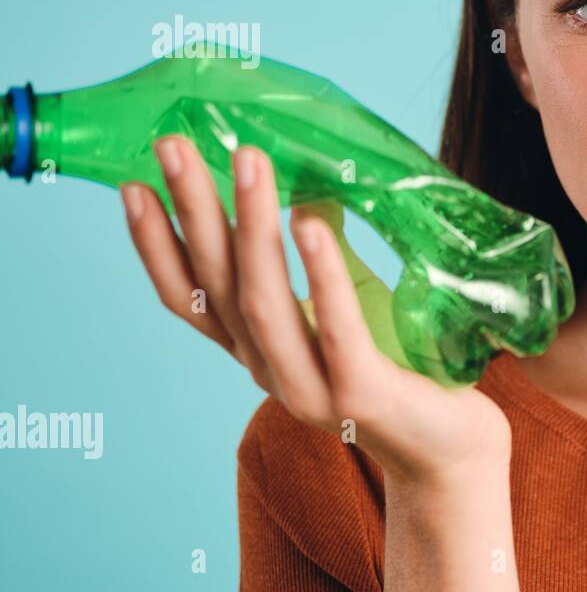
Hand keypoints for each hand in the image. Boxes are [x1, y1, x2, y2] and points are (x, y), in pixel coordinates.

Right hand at [120, 134, 511, 486]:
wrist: (448, 446)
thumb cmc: (395, 364)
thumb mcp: (345, 301)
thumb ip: (316, 255)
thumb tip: (304, 178)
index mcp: (257, 349)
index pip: (191, 296)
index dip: (156, 244)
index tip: (133, 183)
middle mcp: (269, 371)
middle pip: (218, 284)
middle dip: (194, 211)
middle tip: (176, 145)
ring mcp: (310, 388)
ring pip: (265, 302)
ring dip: (251, 226)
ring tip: (247, 160)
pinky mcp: (360, 394)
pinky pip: (336, 328)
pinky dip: (321, 273)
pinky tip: (308, 222)